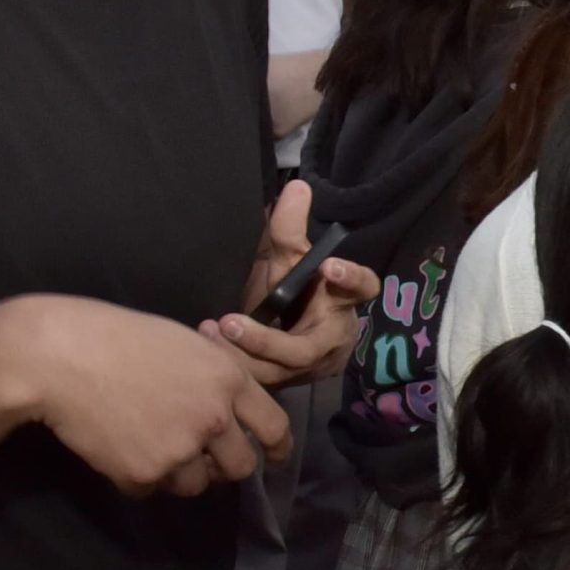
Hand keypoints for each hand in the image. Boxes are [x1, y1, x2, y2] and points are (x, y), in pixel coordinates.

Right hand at [18, 296, 290, 497]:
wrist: (58, 357)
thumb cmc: (117, 338)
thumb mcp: (185, 344)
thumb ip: (216, 378)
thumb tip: (232, 408)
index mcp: (229, 380)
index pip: (274, 426)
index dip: (278, 448)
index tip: (275, 458)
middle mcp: (214, 419)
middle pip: (240, 467)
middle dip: (224, 467)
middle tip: (202, 458)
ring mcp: (181, 449)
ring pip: (194, 484)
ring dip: (177, 473)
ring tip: (146, 442)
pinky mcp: (145, 473)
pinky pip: (151, 489)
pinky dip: (137, 477)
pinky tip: (117, 447)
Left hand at [208, 181, 376, 388]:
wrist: (294, 333)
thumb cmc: (298, 290)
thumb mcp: (291, 259)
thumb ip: (290, 229)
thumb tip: (297, 186)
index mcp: (341, 300)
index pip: (362, 287)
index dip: (350, 279)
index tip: (329, 266)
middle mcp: (332, 337)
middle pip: (306, 349)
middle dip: (268, 340)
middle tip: (231, 322)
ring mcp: (312, 366)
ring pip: (278, 370)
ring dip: (242, 354)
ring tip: (211, 332)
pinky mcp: (289, 383)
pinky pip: (262, 380)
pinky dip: (235, 365)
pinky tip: (208, 347)